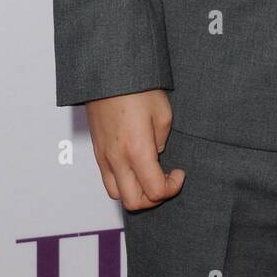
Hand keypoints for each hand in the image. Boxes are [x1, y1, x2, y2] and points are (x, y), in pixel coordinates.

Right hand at [86, 89, 184, 210]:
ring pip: (117, 195)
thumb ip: (161, 141)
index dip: (172, 188)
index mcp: (137, 150)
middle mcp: (117, 159)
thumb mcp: (162, 112)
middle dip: (154, 198)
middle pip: (134, 202)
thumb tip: (155, 154)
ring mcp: (104, 156)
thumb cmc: (137, 87)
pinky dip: (123, 182)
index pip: (155, 190)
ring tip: (150, 175)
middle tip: (166, 180)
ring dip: (136, 193)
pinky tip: (135, 166)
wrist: (108, 74)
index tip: (179, 173)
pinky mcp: (97, 151)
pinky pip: (108, 179)